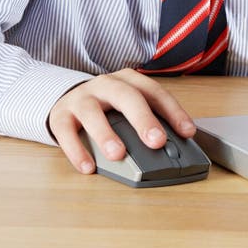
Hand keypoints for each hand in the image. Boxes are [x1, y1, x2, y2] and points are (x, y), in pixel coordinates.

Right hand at [47, 68, 195, 173]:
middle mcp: (106, 85)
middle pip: (126, 96)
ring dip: (106, 134)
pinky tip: (88, 167)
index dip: (173, 111)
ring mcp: (81, 98)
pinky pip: (66, 131)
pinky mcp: (60, 115)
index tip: (187, 132)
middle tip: (156, 141)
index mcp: (128, 81)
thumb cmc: (107, 108)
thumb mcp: (129, 109)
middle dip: (143, 119)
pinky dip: (76, 150)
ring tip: (117, 155)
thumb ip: (149, 122)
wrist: (67, 101)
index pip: (154, 92)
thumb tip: (175, 147)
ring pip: (92, 112)